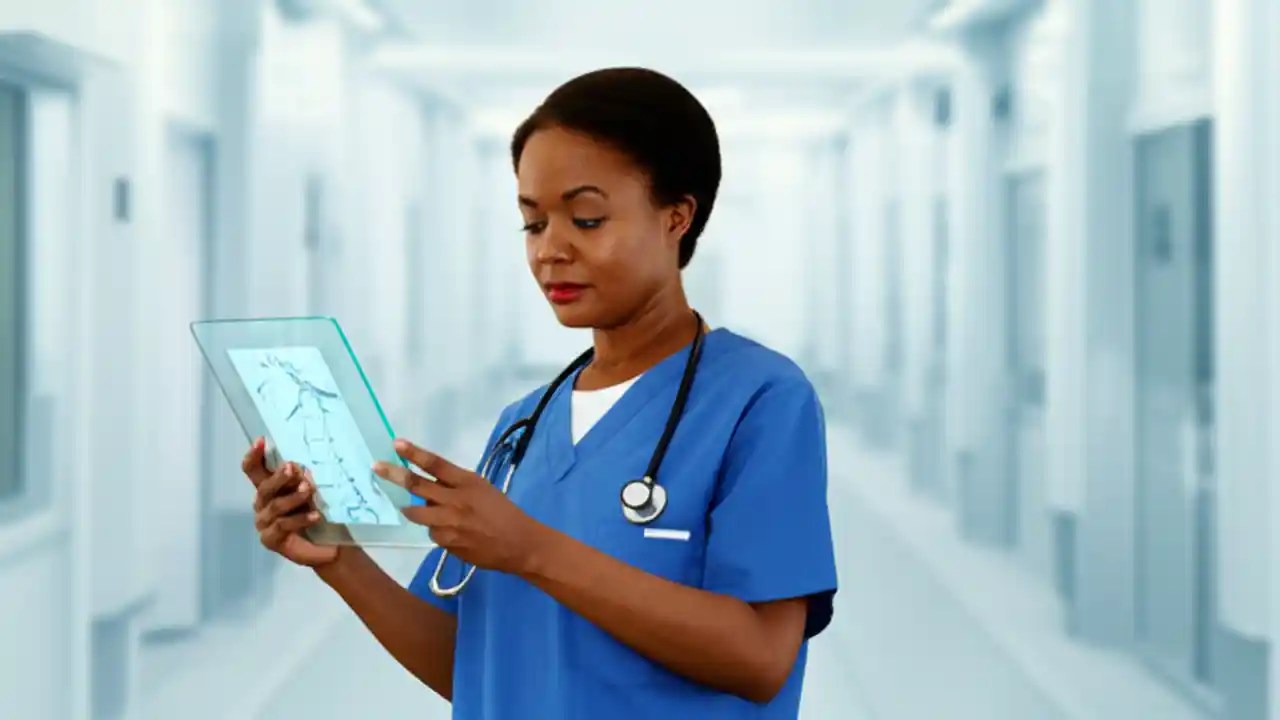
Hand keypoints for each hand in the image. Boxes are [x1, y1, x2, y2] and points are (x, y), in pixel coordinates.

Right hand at [242, 437, 339, 566]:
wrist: (330, 545)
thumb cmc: (320, 513)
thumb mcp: (315, 492)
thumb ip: (304, 479)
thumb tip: (302, 468)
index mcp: (270, 488)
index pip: (254, 470)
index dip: (254, 455)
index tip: (261, 440)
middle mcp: (263, 503)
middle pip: (264, 487)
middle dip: (278, 476)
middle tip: (293, 467)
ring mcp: (264, 522)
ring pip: (275, 506)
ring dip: (293, 497)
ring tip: (309, 490)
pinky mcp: (270, 539)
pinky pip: (283, 525)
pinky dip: (300, 519)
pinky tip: (315, 516)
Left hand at [373, 439, 546, 575]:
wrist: (519, 543)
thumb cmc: (502, 512)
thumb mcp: (482, 489)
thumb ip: (455, 486)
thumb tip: (427, 489)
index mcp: (468, 482)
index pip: (436, 464)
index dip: (414, 453)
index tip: (396, 444)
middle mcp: (456, 500)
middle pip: (418, 486)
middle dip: (394, 475)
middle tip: (377, 467)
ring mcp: (450, 523)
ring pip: (417, 513)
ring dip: (412, 510)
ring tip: (408, 508)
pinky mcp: (448, 542)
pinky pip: (431, 533)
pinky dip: (436, 530)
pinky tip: (451, 532)